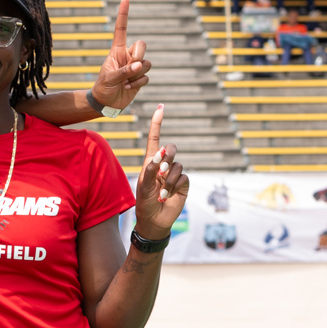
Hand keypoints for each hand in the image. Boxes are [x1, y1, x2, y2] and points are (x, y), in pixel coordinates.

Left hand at [91, 0, 150, 111]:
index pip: (122, 29)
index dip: (124, 14)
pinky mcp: (140, 77)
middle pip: (142, 45)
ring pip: (147, 63)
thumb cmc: (102, 87)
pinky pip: (147, 77)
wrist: (105, 103)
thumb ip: (123, 71)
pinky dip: (138, 83)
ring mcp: (135, 66)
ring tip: (124, 82)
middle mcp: (127, 56)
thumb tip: (139, 64)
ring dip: (137, 74)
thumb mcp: (109, 78)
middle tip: (131, 66)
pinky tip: (128, 87)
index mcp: (116, 50)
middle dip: (139, 54)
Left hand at [134, 105, 188, 240]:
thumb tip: (159, 154)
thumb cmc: (144, 200)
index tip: (161, 107)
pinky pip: (183, 177)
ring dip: (167, 179)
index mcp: (150, 161)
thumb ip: (150, 168)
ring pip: (177, 165)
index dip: (157, 123)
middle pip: (170, 148)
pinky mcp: (183, 184)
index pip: (155, 138)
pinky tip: (167, 195)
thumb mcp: (143, 184)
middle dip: (167, 156)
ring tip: (160, 192)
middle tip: (160, 170)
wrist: (154, 219)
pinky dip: (173, 186)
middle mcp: (163, 165)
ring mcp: (174, 174)